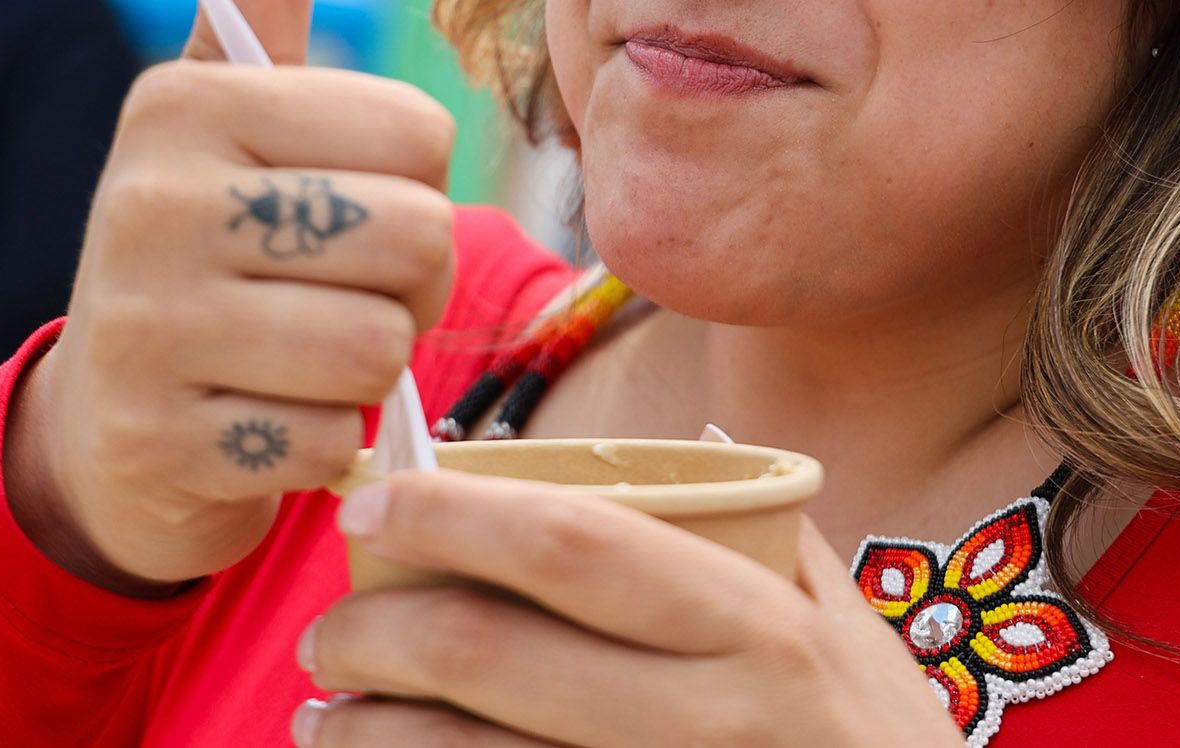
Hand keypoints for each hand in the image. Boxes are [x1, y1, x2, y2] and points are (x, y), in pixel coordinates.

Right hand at [3, 0, 456, 587]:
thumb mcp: (233, 84)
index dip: (413, 189)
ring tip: (298, 353)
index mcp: (187, 99)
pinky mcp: (160, 447)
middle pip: (414, 237)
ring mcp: (146, 327)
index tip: (344, 206)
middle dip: (403, 281)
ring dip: (366, 368)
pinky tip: (260, 423)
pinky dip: (323, 446)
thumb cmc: (215, 226)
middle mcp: (149, 199)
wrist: (116, 420)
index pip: (419, 139)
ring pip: (379, 345)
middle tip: (331, 289)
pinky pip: (332, 442)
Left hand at [291, 472, 962, 747]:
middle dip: (384, 630)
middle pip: (504, 656)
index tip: (377, 497)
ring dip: (375, 739)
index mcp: (762, 633)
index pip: (582, 548)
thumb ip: (777, 548)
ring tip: (324, 719)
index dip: (461, 515)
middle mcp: (717, 720)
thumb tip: (701, 461)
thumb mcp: (855, 643)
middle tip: (329, 621)